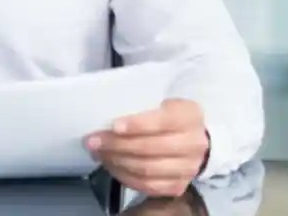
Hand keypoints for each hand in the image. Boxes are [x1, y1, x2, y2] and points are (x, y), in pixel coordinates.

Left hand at [85, 98, 209, 197]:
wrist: (191, 138)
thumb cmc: (167, 115)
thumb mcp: (161, 101)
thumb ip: (139, 105)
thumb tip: (104, 113)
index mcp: (189, 116)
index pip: (163, 122)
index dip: (137, 125)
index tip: (114, 125)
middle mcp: (193, 144)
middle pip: (151, 148)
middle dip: (117, 145)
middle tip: (94, 140)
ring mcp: (188, 168)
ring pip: (147, 169)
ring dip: (117, 162)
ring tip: (99, 153)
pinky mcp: (178, 185)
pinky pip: (147, 186)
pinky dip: (125, 177)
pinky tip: (111, 165)